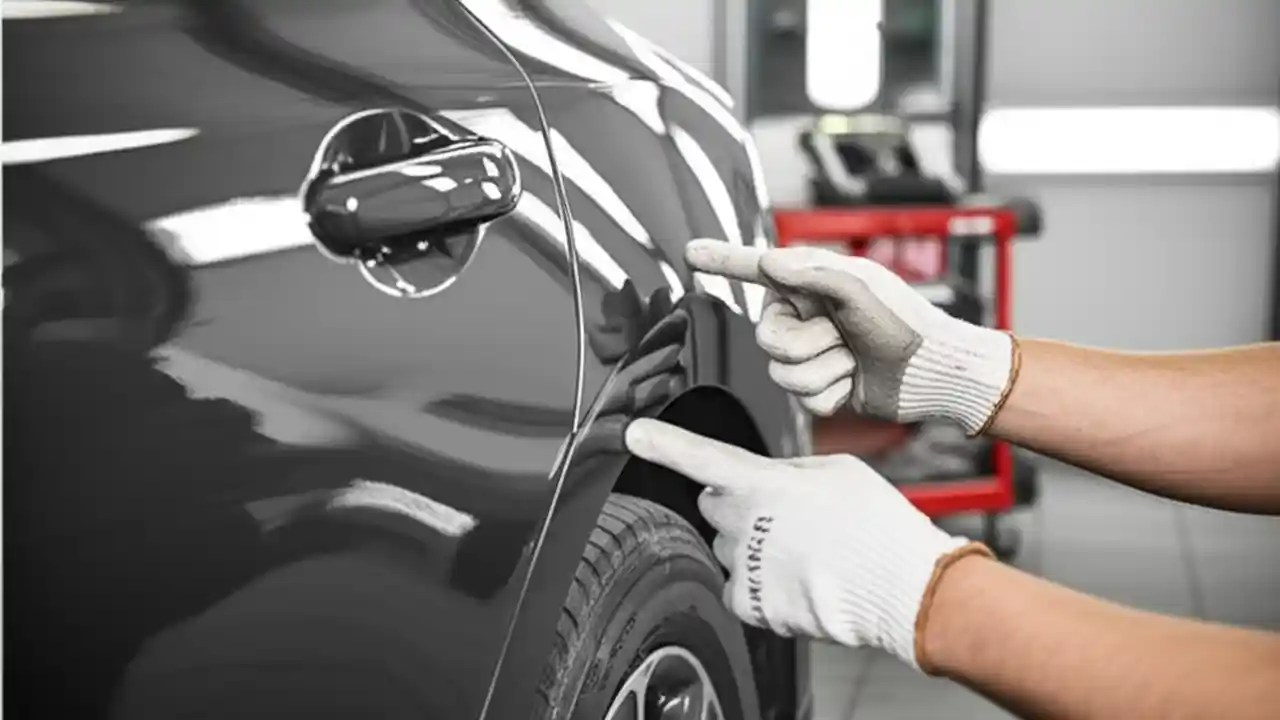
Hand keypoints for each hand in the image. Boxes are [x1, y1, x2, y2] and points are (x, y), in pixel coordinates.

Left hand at [625, 418, 990, 670]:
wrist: (900, 588)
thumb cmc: (877, 527)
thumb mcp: (838, 472)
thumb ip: (788, 471)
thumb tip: (770, 481)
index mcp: (763, 483)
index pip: (701, 457)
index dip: (663, 444)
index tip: (634, 435)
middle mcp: (745, 523)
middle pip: (715, 505)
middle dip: (737, 504)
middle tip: (782, 515)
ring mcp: (745, 567)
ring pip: (729, 548)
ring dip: (753, 546)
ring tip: (804, 552)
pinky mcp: (751, 605)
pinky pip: (738, 588)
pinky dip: (759, 586)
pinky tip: (795, 580)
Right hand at [688, 240, 1017, 434]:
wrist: (932, 373)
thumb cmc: (906, 324)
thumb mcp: (862, 291)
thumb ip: (813, 275)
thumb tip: (769, 261)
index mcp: (810, 283)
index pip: (755, 269)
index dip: (721, 260)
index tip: (690, 252)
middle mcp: (804, 315)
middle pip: (766, 339)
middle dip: (807, 344)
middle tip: (843, 337)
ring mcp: (810, 353)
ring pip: (782, 374)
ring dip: (825, 371)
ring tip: (854, 360)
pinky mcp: (819, 388)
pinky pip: (802, 400)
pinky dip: (834, 395)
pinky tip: (855, 383)